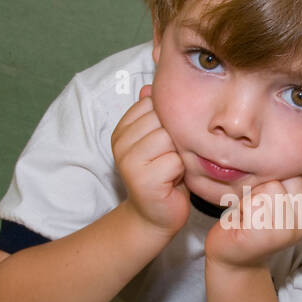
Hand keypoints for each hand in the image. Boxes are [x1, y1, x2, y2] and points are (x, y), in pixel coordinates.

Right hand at [111, 84, 189, 236]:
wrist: (156, 215)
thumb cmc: (164, 175)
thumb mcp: (159, 141)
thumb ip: (154, 115)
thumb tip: (149, 86)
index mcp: (123, 129)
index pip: (153, 103)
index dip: (169, 121)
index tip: (167, 141)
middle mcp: (121, 142)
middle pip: (162, 118)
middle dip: (176, 137)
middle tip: (172, 157)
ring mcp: (129, 161)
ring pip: (168, 137)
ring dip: (179, 153)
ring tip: (173, 167)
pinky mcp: (143, 180)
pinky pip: (175, 160)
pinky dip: (181, 171)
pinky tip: (174, 181)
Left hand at [205, 161, 301, 270]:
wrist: (234, 255)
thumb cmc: (254, 223)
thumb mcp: (282, 199)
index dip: (283, 175)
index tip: (273, 192)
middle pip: (289, 176)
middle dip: (267, 183)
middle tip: (259, 204)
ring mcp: (287, 231)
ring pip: (271, 187)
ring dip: (254, 195)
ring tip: (251, 211)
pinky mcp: (266, 235)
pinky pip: (255, 201)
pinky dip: (243, 205)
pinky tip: (244, 218)